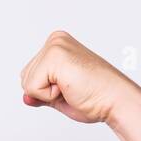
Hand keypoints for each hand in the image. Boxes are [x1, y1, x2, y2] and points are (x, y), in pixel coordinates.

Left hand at [19, 31, 140, 124]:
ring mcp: (55, 45)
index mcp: (56, 45)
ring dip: (48, 94)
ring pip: (27, 83)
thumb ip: (40, 93)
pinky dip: (49, 96)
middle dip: (45, 92)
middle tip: (73, 88)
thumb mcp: (58, 96)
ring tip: (72, 87)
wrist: (116, 100)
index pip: (29, 76)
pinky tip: (70, 88)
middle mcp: (55, 40)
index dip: (46, 92)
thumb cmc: (95, 98)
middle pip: (25, 78)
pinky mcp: (55, 56)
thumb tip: (24, 97)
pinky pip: (32, 88)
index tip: (71, 87)